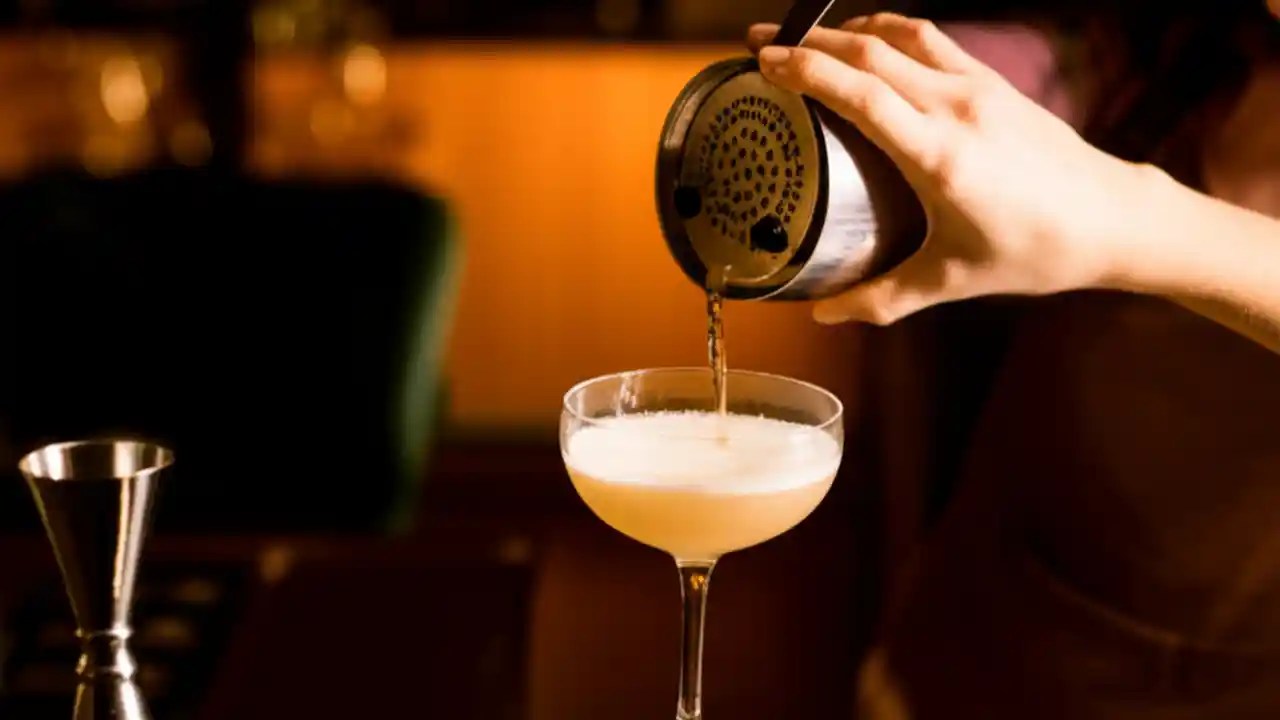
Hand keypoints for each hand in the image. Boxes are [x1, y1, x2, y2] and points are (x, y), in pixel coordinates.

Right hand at [746, 14, 1159, 324]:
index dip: (805, 71)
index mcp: (938, 155)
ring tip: (804, 38)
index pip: (860, 92)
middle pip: (869, 52)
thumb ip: (881, 299)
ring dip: (846, 29)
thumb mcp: (949, 282)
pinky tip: (868, 41)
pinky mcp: (994, 82)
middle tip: (760, 46)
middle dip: (807, 42)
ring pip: (899, 35)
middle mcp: (955, 108)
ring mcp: (977, 87)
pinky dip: (888, 31)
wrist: (1111, 218)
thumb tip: (824, 314)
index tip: (763, 64)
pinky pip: (931, 40)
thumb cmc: (1034, 252)